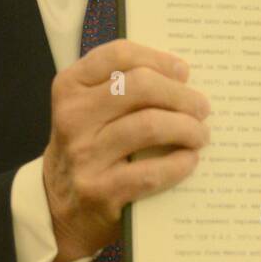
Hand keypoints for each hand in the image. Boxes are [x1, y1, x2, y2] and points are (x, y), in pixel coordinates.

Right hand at [41, 39, 210, 261]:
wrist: (58, 207)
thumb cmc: (88, 147)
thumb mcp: (89, 109)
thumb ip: (121, 88)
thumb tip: (182, 77)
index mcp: (70, 86)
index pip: (119, 55)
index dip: (158, 59)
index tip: (183, 71)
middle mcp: (73, 116)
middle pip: (140, 86)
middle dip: (181, 95)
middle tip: (201, 107)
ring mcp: (84, 155)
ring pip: (149, 126)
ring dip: (187, 129)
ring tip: (200, 135)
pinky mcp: (98, 191)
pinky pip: (150, 172)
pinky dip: (178, 164)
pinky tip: (189, 160)